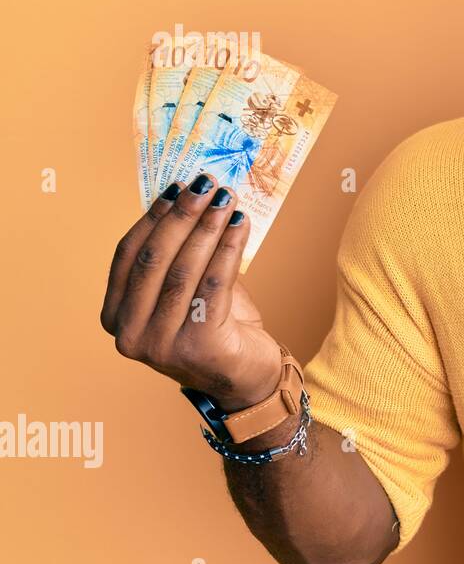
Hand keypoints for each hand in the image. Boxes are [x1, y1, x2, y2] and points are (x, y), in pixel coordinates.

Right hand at [101, 173, 283, 409]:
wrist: (248, 379)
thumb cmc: (217, 328)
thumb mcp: (187, 290)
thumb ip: (179, 254)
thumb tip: (190, 197)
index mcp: (115, 318)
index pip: (128, 256)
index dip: (153, 217)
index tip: (177, 186)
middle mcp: (129, 335)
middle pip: (154, 259)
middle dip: (183, 215)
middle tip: (207, 184)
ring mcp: (161, 345)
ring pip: (184, 270)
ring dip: (208, 227)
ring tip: (228, 199)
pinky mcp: (198, 346)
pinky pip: (214, 284)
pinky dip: (229, 248)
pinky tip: (241, 225)